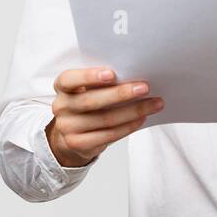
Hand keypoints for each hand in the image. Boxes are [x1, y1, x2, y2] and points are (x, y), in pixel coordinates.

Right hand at [46, 67, 164, 167]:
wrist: (70, 135)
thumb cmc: (86, 104)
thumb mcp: (87, 89)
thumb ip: (102, 82)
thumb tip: (135, 77)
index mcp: (62, 87)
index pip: (69, 79)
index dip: (89, 76)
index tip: (112, 73)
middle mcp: (61, 106)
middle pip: (92, 101)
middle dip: (121, 94)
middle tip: (144, 87)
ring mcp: (67, 127)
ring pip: (105, 119)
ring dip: (133, 111)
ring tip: (154, 104)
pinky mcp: (78, 143)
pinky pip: (108, 135)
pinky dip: (128, 126)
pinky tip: (142, 118)